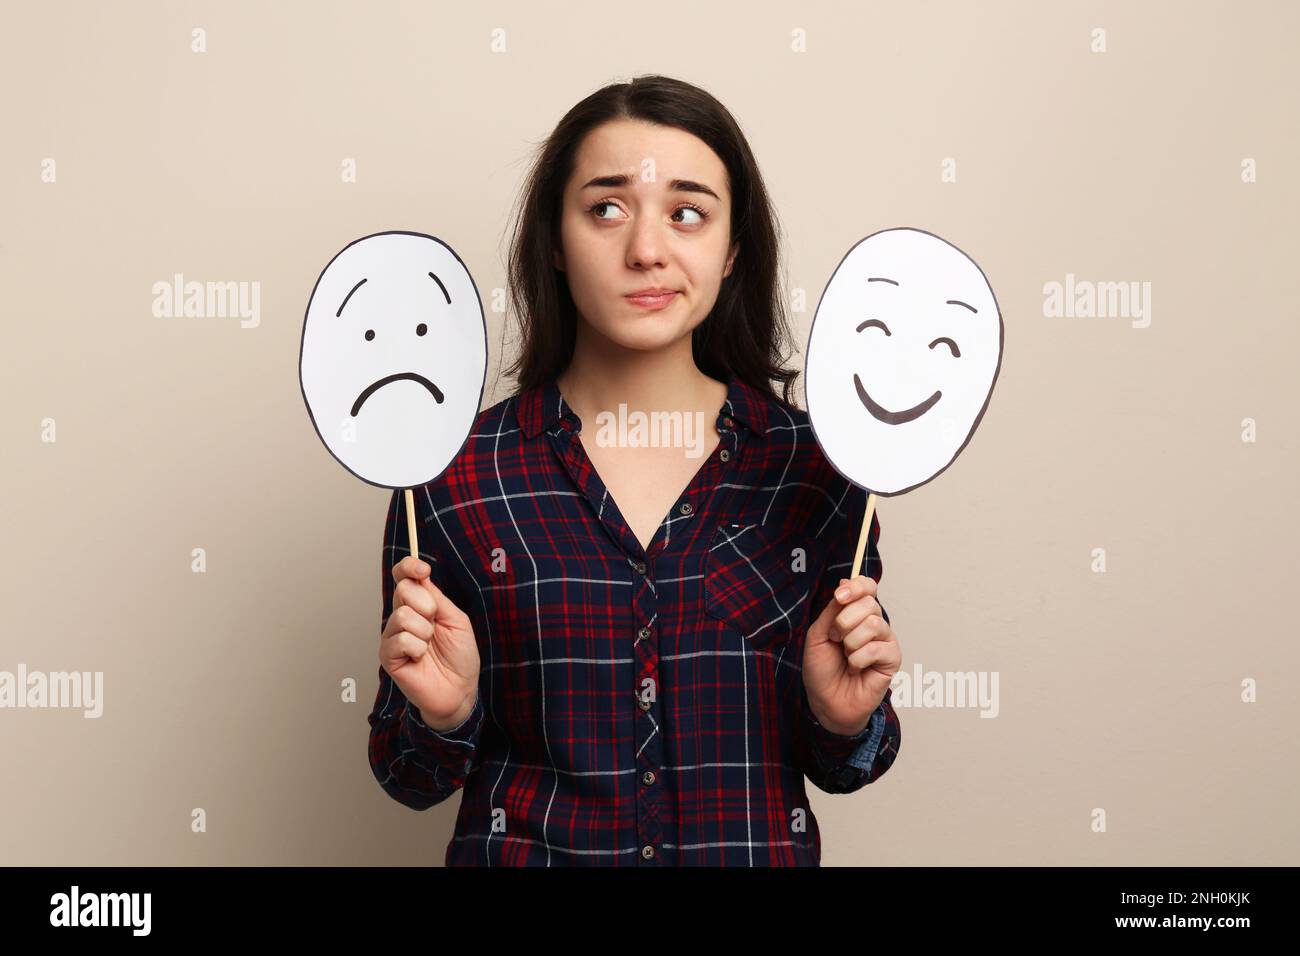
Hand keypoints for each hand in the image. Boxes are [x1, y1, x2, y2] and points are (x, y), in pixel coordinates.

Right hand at [379, 556, 479, 731]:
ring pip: (402, 615)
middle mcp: (402, 617)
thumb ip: (438, 599)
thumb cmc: (460, 656)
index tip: (423, 569)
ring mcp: (393, 636)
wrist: (461, 689)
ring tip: (429, 646)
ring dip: (425, 631)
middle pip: (402, 590)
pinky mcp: (388, 656)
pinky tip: (420, 659)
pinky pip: (401, 639)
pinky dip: (417, 648)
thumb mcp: (456, 620)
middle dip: (427, 605)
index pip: (403, 577)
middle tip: (435, 624)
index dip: (408, 567)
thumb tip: (421, 578)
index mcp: (418, 605)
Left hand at [803, 574, 901, 735]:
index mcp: (857, 613)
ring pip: (873, 624)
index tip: (839, 596)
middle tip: (835, 639)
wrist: (825, 700)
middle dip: (844, 621)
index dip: (856, 586)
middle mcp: (874, 623)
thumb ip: (833, 610)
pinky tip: (855, 669)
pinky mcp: (892, 659)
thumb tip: (845, 581)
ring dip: (850, 642)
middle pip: (869, 603)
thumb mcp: (818, 634)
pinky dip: (858, 659)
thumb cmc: (822, 669)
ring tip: (845, 656)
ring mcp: (885, 640)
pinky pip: (876, 648)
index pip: (867, 587)